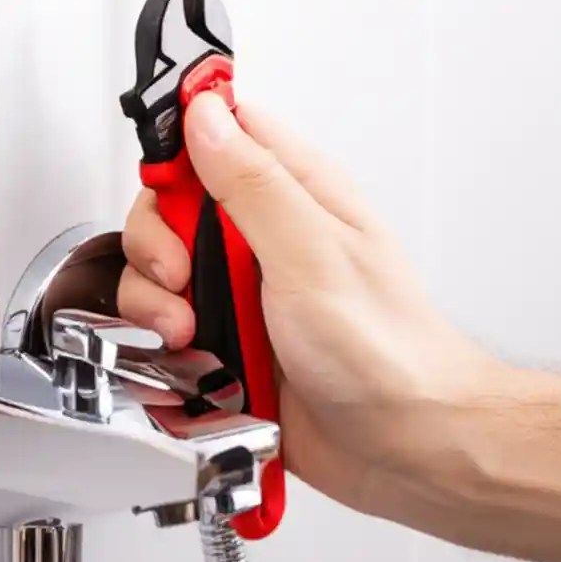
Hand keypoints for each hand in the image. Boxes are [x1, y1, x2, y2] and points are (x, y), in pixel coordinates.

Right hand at [118, 94, 508, 527]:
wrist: (405, 446)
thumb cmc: (387, 351)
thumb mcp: (313, 253)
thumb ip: (253, 182)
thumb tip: (206, 115)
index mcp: (295, 195)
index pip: (216, 135)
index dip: (175, 148)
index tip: (164, 190)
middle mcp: (264, 239)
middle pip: (169, 211)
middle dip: (156, 247)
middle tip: (182, 278)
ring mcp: (243, 294)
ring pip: (159, 278)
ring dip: (158, 309)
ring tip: (193, 335)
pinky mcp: (228, 343)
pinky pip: (168, 336)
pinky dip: (167, 354)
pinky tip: (198, 368)